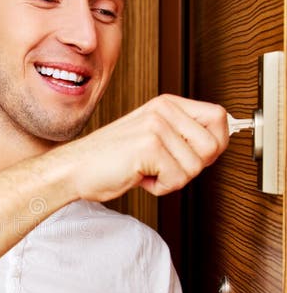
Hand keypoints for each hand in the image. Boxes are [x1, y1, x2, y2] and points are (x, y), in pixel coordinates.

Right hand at [71, 93, 228, 202]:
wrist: (74, 169)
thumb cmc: (109, 160)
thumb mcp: (152, 138)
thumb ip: (182, 137)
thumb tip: (217, 145)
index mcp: (166, 104)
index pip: (218, 117)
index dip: (215, 143)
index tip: (195, 156)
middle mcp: (163, 111)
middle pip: (213, 146)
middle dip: (192, 167)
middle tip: (164, 166)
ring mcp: (156, 127)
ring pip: (195, 167)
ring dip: (172, 179)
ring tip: (148, 170)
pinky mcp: (149, 147)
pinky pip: (177, 179)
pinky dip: (160, 187)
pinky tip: (141, 176)